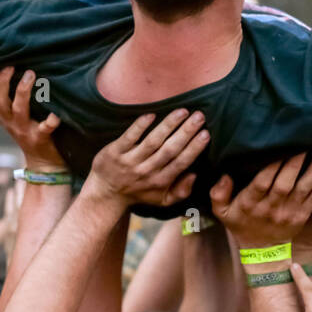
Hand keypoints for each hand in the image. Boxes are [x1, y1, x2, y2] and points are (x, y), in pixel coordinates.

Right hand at [0, 68, 61, 169]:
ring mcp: (24, 130)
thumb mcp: (12, 114)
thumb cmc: (27, 129)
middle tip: (9, 66)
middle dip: (1, 82)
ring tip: (30, 74)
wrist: (43, 163)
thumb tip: (6, 64)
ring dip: (23, 91)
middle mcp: (9, 121)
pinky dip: (51, 120)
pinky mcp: (40, 138)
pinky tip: (56, 113)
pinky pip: (45, 128)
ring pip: (19, 110)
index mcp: (1, 114)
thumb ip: (7, 96)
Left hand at [85, 109, 208, 208]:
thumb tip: (195, 175)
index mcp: (161, 181)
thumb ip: (182, 191)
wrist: (106, 193)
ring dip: (168, 125)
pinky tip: (151, 115)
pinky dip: (139, 126)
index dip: (194, 148)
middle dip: (186, 132)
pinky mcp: (115, 152)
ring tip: (183, 111)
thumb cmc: (140, 192)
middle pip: (170, 150)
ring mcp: (130, 161)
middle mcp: (147, 171)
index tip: (206, 133)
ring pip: (152, 141)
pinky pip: (129, 138)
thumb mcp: (163, 200)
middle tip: (200, 116)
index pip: (181, 162)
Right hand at [210, 153, 311, 248]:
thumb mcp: (222, 212)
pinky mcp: (302, 216)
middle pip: (285, 184)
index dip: (272, 166)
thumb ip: (218, 193)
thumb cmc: (241, 224)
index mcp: (251, 203)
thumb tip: (224, 176)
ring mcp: (289, 212)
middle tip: (305, 143)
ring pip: (303, 190)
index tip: (280, 148)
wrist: (262, 251)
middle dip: (295, 164)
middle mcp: (271, 207)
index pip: (262, 183)